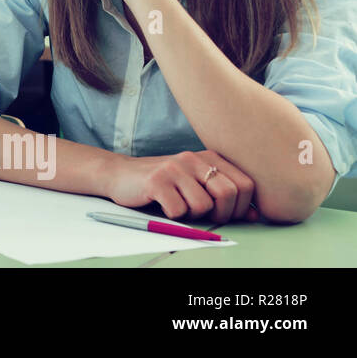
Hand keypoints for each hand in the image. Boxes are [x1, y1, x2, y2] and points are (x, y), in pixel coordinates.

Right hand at [107, 150, 257, 223]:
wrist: (121, 175)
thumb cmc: (163, 184)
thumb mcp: (197, 186)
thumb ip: (224, 197)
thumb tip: (253, 214)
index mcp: (209, 157)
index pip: (246, 185)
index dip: (241, 207)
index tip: (226, 213)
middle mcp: (194, 158)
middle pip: (228, 194)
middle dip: (220, 214)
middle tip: (204, 216)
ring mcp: (174, 168)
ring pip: (203, 205)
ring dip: (192, 215)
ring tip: (180, 207)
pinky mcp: (156, 180)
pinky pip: (178, 210)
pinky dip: (173, 215)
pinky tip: (164, 205)